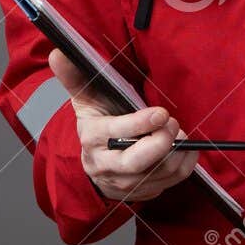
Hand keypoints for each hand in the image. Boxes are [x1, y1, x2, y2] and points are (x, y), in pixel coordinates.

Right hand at [48, 49, 197, 202]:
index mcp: (92, 138)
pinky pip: (170, 183)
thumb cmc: (96, 123)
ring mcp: (124, 183)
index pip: (116, 133)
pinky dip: (184, 165)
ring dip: (176, 153)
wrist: (95, 163)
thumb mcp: (85, 99)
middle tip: (172, 123)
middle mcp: (106, 165)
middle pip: (135, 163)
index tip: (161, 112)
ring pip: (157, 174)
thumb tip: (58, 52)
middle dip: (160, 143)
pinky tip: (186, 148)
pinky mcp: (142, 192)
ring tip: (180, 133)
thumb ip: (75, 76)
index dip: (140, 124)